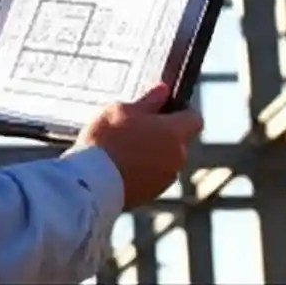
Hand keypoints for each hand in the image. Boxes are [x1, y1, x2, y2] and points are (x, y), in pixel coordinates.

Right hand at [73, 82, 203, 209]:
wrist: (91, 183)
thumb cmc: (107, 140)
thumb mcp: (121, 110)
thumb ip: (148, 101)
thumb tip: (163, 91)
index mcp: (174, 133)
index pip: (195, 119)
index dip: (182, 111)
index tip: (165, 107)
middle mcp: (177, 158)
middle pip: (178, 141)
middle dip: (162, 133)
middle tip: (135, 127)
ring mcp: (165, 179)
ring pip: (165, 159)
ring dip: (153, 153)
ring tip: (123, 149)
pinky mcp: (152, 194)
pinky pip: (153, 176)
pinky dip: (143, 170)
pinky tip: (120, 166)